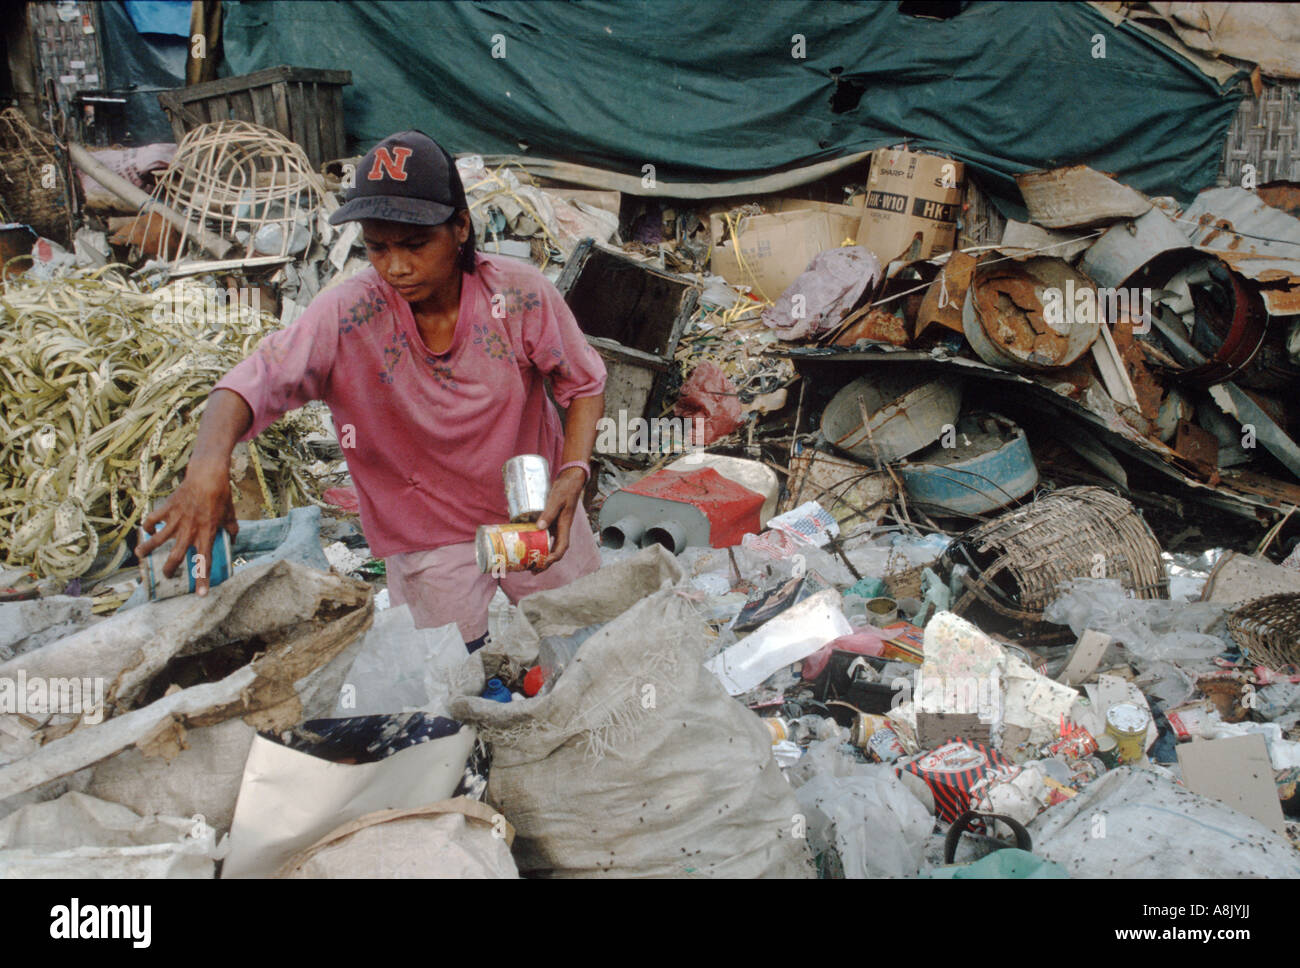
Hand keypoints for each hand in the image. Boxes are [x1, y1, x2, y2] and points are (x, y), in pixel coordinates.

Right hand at [135, 458, 238, 595]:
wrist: (208, 475)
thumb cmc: (221, 495)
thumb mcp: (231, 515)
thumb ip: (231, 529)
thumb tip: (232, 538)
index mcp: (206, 534)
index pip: (204, 562)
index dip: (202, 580)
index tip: (201, 594)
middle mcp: (189, 530)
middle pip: (175, 557)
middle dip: (169, 570)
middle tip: (167, 576)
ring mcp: (176, 520)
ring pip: (156, 540)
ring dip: (146, 549)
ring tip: (140, 557)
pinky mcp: (167, 509)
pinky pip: (152, 520)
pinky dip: (148, 526)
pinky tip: (147, 531)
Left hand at [532, 467, 585, 570]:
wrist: (570, 480)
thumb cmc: (565, 489)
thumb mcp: (557, 499)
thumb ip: (549, 512)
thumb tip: (539, 527)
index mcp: (565, 526)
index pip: (562, 547)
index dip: (554, 557)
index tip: (545, 563)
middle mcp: (561, 529)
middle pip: (555, 551)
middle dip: (545, 563)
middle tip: (532, 570)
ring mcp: (556, 526)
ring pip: (549, 545)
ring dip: (540, 556)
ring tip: (528, 563)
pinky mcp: (550, 521)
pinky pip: (544, 535)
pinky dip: (537, 542)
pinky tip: (526, 543)